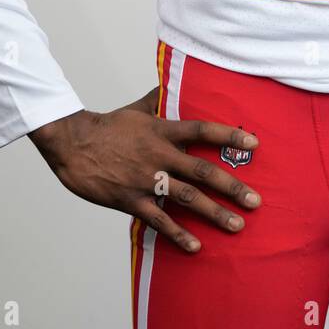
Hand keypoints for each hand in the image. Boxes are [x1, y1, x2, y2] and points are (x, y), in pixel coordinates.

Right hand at [27, 86, 260, 252]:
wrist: (72, 144)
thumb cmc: (106, 126)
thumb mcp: (136, 109)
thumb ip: (157, 98)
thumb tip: (169, 82)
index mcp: (162, 131)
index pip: (203, 131)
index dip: (229, 136)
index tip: (255, 144)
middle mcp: (160, 155)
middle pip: (203, 171)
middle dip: (232, 187)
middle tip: (256, 201)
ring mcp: (146, 180)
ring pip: (187, 198)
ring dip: (214, 213)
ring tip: (237, 226)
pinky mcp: (131, 200)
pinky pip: (159, 220)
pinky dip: (178, 234)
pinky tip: (196, 247)